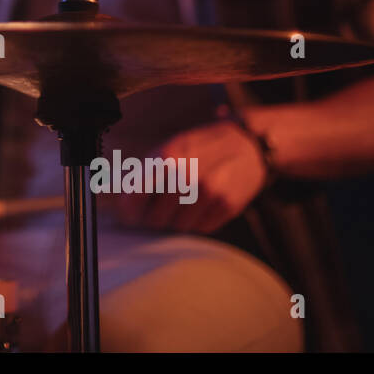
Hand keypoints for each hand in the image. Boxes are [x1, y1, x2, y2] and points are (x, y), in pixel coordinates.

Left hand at [113, 121, 267, 234]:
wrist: (248, 144)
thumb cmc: (203, 147)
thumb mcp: (172, 148)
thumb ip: (148, 172)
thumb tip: (125, 199)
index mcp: (167, 157)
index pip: (136, 195)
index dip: (130, 210)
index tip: (130, 215)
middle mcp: (186, 175)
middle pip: (155, 218)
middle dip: (155, 218)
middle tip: (161, 209)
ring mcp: (209, 192)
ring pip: (178, 227)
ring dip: (178, 220)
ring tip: (186, 204)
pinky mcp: (227, 205)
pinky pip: (202, 229)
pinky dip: (199, 222)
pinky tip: (204, 205)